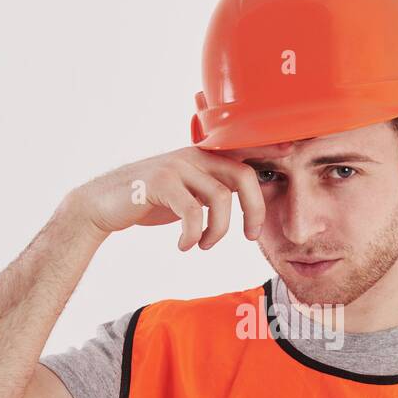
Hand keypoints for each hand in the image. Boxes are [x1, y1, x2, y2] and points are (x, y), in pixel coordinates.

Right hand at [64, 147, 266, 249]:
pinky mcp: (159, 181)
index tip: (294, 155)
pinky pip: (191, 211)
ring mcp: (176, 165)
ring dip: (218, 231)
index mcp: (204, 156)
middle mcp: (194, 155)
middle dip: (254, 210)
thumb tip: (246, 198)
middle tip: (250, 237)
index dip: (272, 152)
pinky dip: (194, 234)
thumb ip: (213, 190)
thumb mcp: (188, 192)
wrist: (103, 204)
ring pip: (220, 197)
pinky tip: (185, 246)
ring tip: (205, 245)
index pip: (247, 152)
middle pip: (243, 175)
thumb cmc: (149, 200)